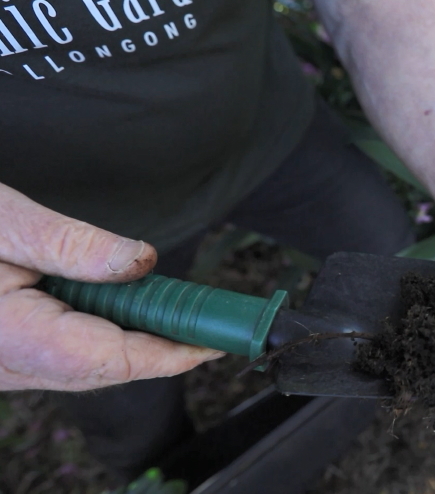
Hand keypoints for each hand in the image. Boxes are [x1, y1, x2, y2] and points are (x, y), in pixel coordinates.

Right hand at [0, 182, 223, 390]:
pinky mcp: (8, 355)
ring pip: (89, 364)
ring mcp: (7, 365)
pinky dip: (102, 329)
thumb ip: (71, 244)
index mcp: (10, 338)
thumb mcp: (5, 224)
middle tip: (205, 318)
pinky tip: (114, 299)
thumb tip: (139, 260)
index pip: (111, 360)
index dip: (170, 353)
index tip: (214, 341)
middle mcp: (8, 365)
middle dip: (162, 343)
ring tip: (163, 301)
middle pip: (107, 368)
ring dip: (133, 334)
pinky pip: (67, 355)